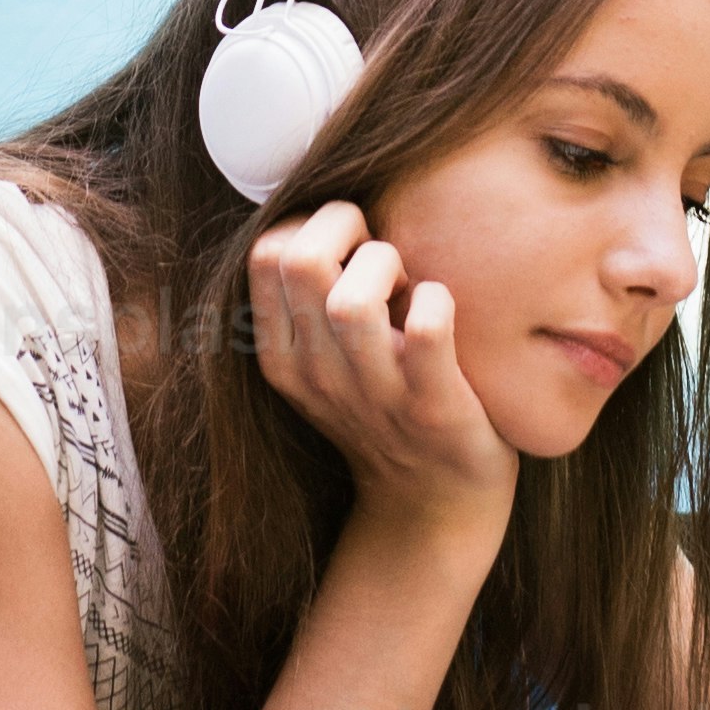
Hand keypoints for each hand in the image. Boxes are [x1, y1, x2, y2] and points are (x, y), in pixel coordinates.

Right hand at [245, 200, 517, 556]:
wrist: (434, 503)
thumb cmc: (386, 405)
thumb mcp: (325, 359)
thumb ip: (311, 297)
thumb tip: (326, 206)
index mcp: (283, 356)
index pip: (266, 253)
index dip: (313, 223)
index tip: (350, 245)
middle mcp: (317, 376)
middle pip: (300, 261)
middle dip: (348, 229)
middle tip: (383, 255)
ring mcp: (374, 395)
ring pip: (351, 301)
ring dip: (388, 267)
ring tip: (409, 284)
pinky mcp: (434, 409)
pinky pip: (428, 333)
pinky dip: (437, 302)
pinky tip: (442, 306)